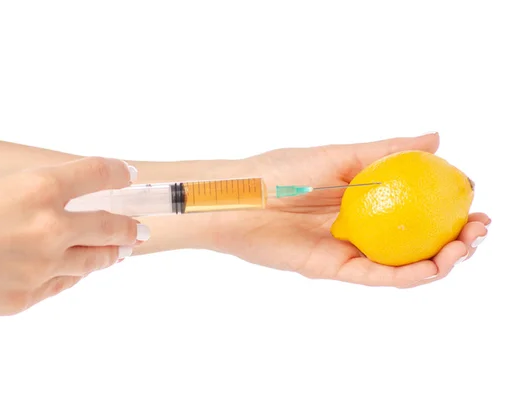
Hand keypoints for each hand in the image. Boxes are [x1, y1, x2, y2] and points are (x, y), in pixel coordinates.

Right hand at [0, 157, 148, 318]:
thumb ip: (20, 196)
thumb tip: (36, 205)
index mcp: (37, 189)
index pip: (97, 174)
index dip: (117, 173)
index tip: (127, 174)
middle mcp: (48, 228)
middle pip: (109, 225)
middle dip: (129, 225)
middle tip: (139, 227)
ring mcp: (41, 267)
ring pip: (93, 259)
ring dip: (110, 253)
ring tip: (121, 250)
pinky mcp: (26, 297)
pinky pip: (61, 283)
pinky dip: (72, 274)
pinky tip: (76, 271)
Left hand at [206, 132, 489, 287]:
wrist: (238, 200)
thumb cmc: (278, 172)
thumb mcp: (339, 155)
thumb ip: (385, 150)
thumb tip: (436, 138)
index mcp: (363, 195)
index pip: (415, 202)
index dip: (447, 202)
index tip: (472, 195)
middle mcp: (361, 224)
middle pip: (416, 236)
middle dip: (455, 236)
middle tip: (480, 227)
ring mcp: (349, 248)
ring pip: (403, 261)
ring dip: (441, 259)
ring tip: (467, 245)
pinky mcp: (334, 268)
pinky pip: (377, 275)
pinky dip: (409, 274)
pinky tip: (434, 264)